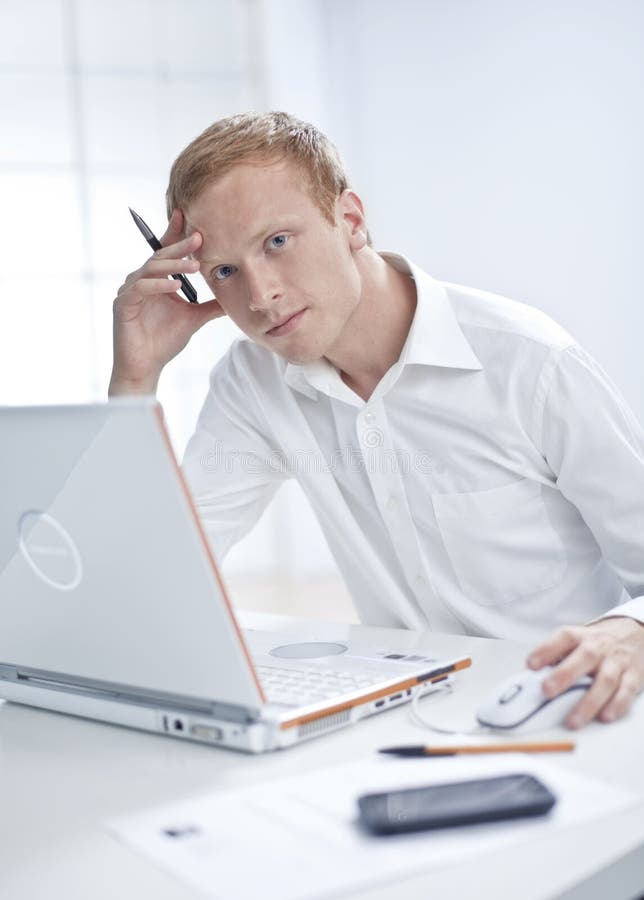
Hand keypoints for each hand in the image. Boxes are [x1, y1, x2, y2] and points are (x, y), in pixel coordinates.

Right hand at [109, 208, 224, 395]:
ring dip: (173, 265)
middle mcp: (140, 280)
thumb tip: (233, 297)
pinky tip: (175, 285)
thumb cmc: (164, 341)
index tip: (189, 216)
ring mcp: (130, 290)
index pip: (166, 252)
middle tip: (199, 236)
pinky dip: (158, 285)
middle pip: (160, 256)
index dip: (175, 233)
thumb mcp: (194, 318)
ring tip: (194, 266)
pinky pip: (141, 288)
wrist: (146, 366)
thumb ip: (211, 306)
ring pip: (151, 269)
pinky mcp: (123, 304)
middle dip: (180, 245)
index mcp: (156, 280)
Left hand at [527, 617, 643, 727]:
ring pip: (606, 680)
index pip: (563, 638)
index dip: (546, 650)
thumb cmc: (595, 643)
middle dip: (565, 675)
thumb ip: (555, 657)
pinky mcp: (634, 676)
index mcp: (580, 636)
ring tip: (572, 720)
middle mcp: (599, 647)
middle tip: (547, 691)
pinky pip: (626, 691)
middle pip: (584, 658)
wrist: (633, 632)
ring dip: (589, 702)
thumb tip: (529, 680)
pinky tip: (604, 717)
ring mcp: (617, 662)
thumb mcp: (575, 640)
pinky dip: (616, 705)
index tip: (530, 665)